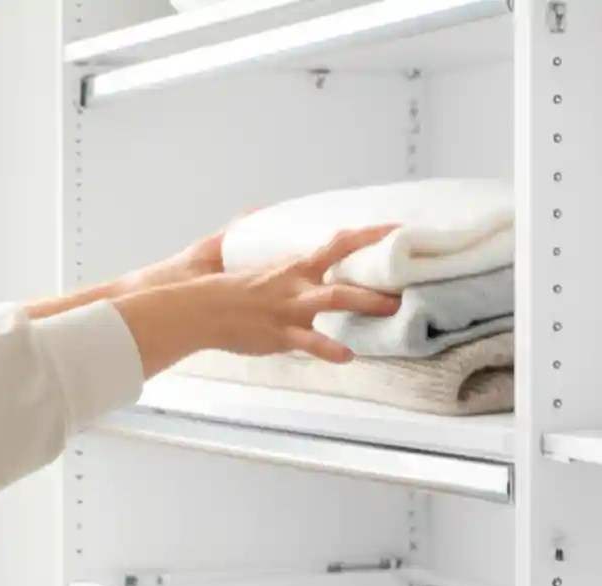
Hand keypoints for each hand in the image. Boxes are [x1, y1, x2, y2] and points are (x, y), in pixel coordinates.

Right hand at [115, 225, 399, 376]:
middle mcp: (294, 285)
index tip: (395, 230)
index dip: (368, 236)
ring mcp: (288, 310)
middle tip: (408, 282)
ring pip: (332, 301)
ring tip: (392, 310)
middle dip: (377, 279)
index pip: (336, 244)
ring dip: (365, 305)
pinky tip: (348, 356)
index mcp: (290, 267)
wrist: (193, 308)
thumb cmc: (213, 288)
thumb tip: (253, 212)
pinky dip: (329, 350)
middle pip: (343, 275)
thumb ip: (247, 234)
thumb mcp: (236, 255)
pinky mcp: (278, 334)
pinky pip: (308, 342)